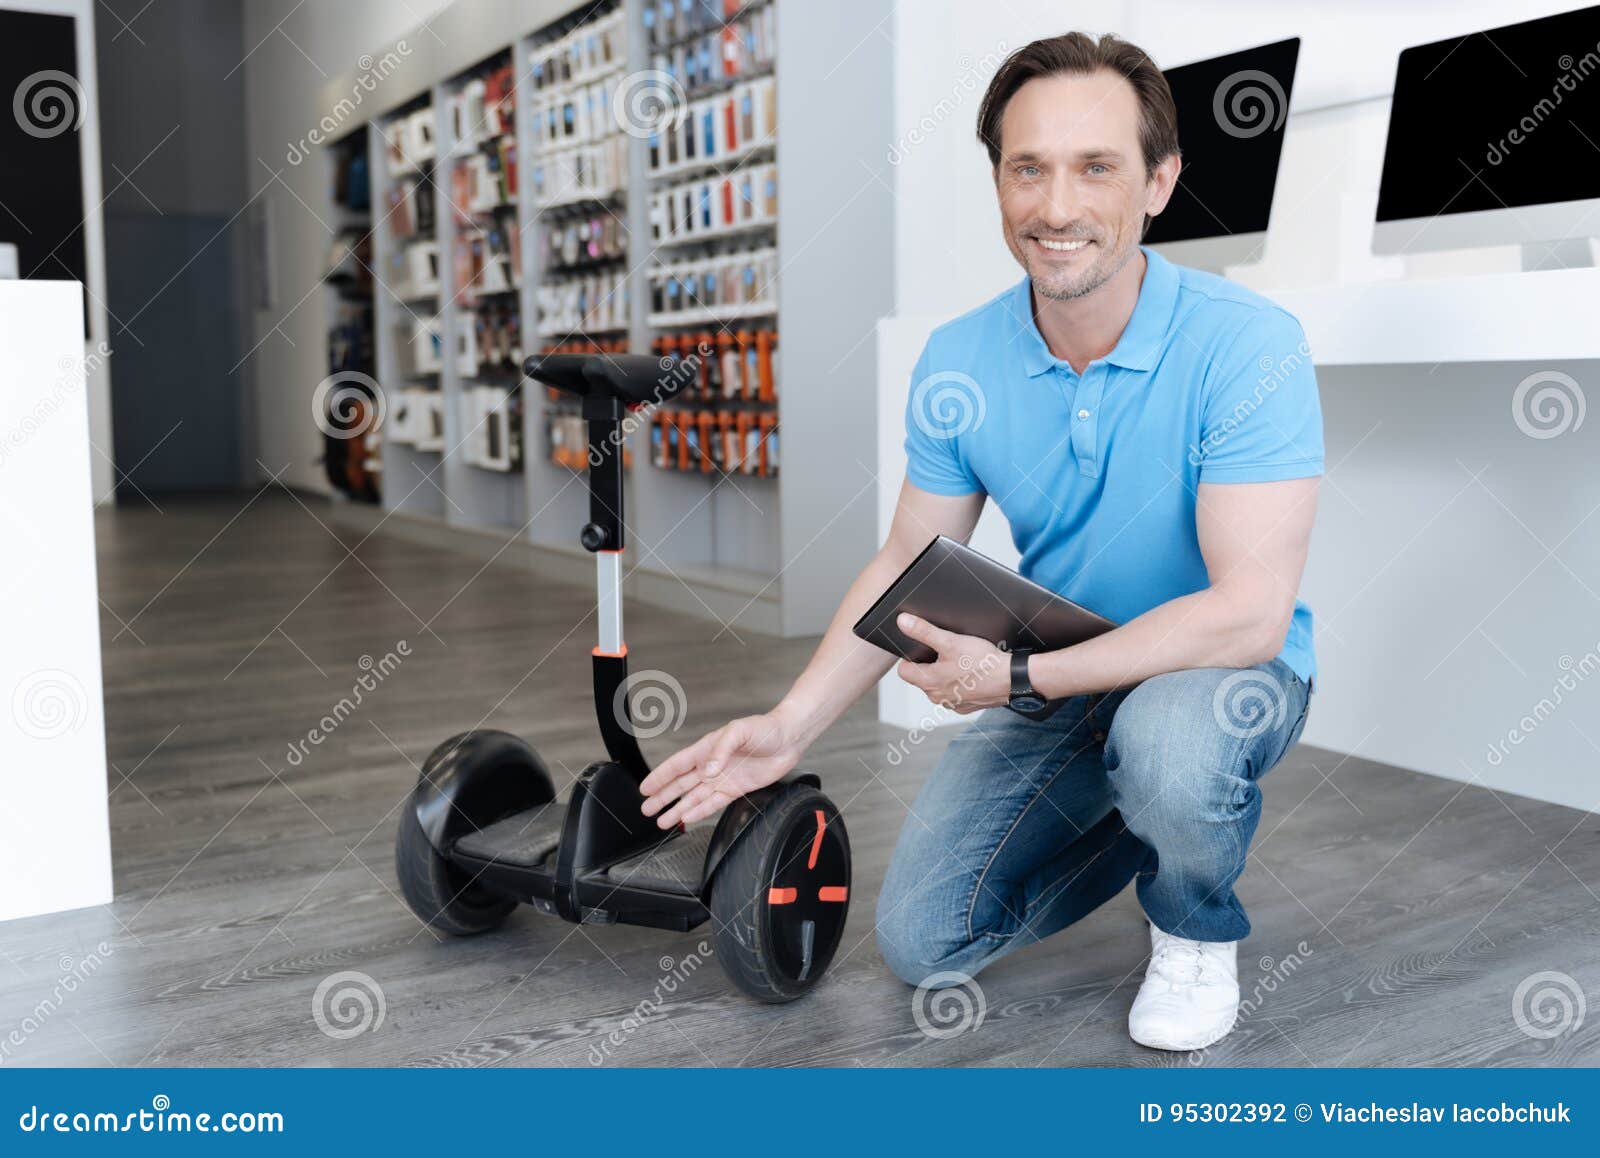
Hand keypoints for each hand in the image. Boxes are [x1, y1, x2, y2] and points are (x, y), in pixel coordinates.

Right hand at [639, 712, 801, 827]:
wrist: (789, 738)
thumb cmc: (764, 728)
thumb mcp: (738, 731)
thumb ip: (720, 750)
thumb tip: (707, 771)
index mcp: (707, 749)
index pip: (677, 765)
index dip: (660, 777)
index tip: (645, 788)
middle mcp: (711, 765)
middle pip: (680, 784)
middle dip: (662, 797)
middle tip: (646, 809)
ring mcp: (722, 779)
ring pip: (693, 797)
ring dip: (678, 809)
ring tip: (662, 820)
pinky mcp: (736, 789)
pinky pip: (713, 804)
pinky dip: (699, 812)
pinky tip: (687, 819)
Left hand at [895, 613, 1009, 712]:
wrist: (1012, 678)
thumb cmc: (983, 662)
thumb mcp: (951, 641)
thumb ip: (924, 631)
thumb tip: (903, 622)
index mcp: (929, 682)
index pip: (904, 671)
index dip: (911, 657)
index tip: (924, 650)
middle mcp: (937, 697)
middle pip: (922, 678)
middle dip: (930, 665)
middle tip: (947, 652)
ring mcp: (952, 703)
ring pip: (939, 686)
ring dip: (945, 674)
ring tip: (961, 662)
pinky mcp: (967, 706)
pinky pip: (956, 693)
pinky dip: (960, 684)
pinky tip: (971, 674)